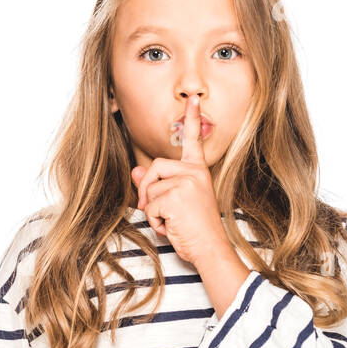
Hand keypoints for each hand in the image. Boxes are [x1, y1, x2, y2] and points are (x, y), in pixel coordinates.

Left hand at [129, 95, 229, 266]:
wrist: (210, 248)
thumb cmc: (195, 228)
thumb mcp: (176, 202)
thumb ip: (156, 184)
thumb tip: (136, 170)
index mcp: (197, 171)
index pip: (193, 141)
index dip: (191, 118)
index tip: (193, 98)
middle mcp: (194, 172)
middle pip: (154, 167)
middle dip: (147, 189)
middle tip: (159, 210)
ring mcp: (186, 183)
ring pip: (149, 190)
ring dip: (153, 211)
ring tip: (172, 221)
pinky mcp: (176, 196)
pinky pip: (149, 206)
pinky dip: (154, 221)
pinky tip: (171, 227)